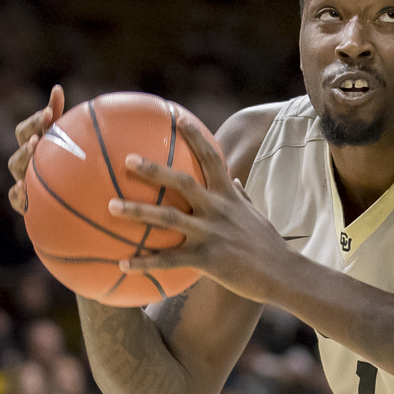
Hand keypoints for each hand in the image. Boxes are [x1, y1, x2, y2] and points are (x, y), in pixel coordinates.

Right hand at [8, 85, 64, 214]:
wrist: (72, 199)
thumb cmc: (67, 163)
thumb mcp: (66, 139)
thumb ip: (59, 114)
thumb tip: (56, 87)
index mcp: (33, 145)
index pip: (25, 130)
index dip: (35, 121)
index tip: (49, 113)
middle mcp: (25, 161)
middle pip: (19, 147)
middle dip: (28, 141)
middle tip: (38, 139)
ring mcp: (24, 180)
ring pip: (15, 167)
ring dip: (23, 159)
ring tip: (34, 154)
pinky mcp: (26, 202)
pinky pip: (16, 198)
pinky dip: (18, 194)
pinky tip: (24, 187)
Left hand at [109, 117, 296, 303]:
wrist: (283, 275)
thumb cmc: (269, 247)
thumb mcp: (256, 216)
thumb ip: (242, 198)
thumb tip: (236, 181)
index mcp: (229, 196)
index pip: (211, 158)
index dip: (195, 136)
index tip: (177, 118)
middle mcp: (218, 210)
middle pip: (182, 182)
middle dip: (154, 169)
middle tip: (127, 160)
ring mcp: (211, 234)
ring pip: (168, 218)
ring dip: (137, 211)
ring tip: (110, 206)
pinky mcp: (207, 260)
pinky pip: (169, 261)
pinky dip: (144, 263)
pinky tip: (122, 265)